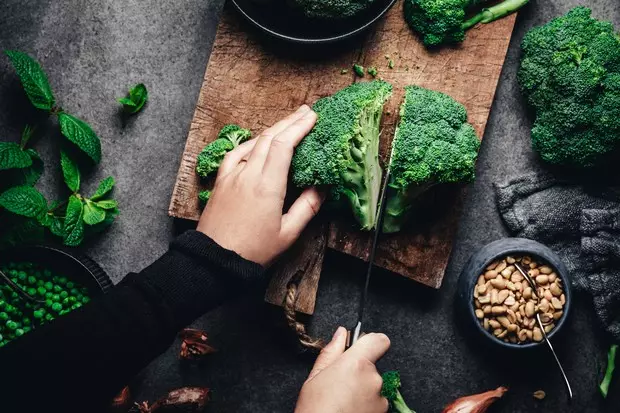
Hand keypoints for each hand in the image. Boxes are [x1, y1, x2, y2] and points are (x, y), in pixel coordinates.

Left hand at [197, 105, 323, 266]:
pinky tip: (257, 142)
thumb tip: (322, 188)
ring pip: (253, 142)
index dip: (299, 127)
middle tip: (306, 111)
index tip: (313, 116)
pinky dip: (250, 143)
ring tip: (288, 123)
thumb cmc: (253, 251)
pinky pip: (235, 153)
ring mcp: (231, 176)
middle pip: (269, 137)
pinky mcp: (221, 182)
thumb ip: (307, 207)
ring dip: (272, 129)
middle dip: (289, 121)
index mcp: (267, 186)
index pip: (284, 145)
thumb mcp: (288, 234)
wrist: (213, 260)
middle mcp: (248, 175)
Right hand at [295, 327, 389, 412]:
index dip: (371, 342)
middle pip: (373, 367)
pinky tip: (349, 411)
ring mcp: (380, 399)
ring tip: (343, 402)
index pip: (379, 341)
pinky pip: (376, 403)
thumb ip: (332, 352)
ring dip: (363, 391)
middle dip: (360, 373)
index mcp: (357, 364)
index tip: (361, 349)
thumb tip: (341, 334)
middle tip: (340, 385)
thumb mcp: (315, 376)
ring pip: (374, 386)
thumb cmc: (314, 410)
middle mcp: (373, 379)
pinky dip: (366, 406)